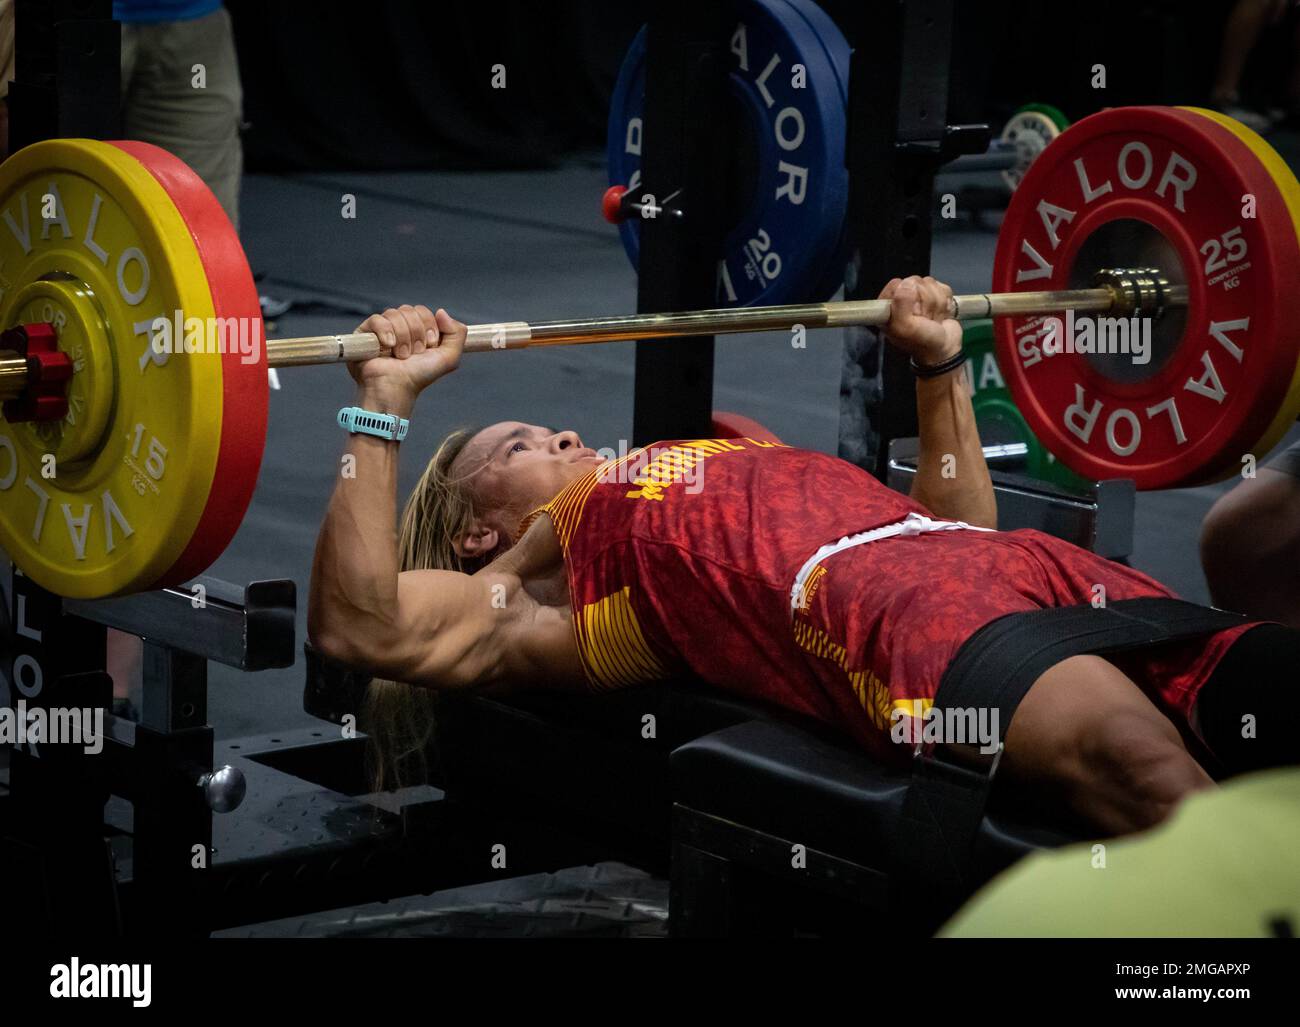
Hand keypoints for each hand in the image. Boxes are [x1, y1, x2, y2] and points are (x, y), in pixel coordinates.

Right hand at [348, 305, 465, 400]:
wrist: (396, 388)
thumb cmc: (419, 376)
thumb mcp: (449, 358)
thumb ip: (457, 333)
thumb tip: (441, 311)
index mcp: (417, 330)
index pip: (423, 311)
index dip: (429, 326)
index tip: (429, 346)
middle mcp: (399, 327)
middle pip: (409, 310)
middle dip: (416, 333)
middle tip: (413, 353)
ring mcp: (381, 329)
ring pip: (394, 314)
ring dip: (402, 337)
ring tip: (400, 356)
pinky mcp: (364, 333)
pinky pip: (376, 319)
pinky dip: (385, 332)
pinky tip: (387, 348)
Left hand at [879, 276, 961, 366]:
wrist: (944, 350)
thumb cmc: (923, 343)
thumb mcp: (905, 327)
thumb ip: (901, 303)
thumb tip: (907, 283)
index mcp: (888, 306)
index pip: (897, 284)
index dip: (908, 297)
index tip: (911, 314)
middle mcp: (901, 299)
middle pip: (916, 282)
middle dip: (925, 302)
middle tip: (924, 319)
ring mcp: (919, 297)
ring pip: (931, 284)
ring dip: (936, 304)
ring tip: (932, 319)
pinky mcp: (935, 296)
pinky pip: (943, 288)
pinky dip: (945, 303)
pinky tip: (939, 315)